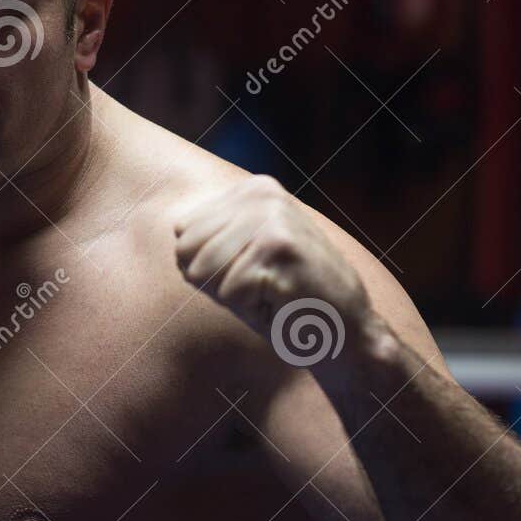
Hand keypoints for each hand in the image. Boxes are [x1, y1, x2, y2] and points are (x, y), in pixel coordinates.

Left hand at [173, 176, 371, 365]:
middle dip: (216, 281)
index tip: (251, 271)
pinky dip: (252, 311)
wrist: (347, 329)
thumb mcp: (245, 254)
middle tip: (260, 286)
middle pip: (186, 251)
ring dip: (233, 296)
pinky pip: (228, 294)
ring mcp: (272, 221)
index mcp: (253, 190)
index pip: (182, 231)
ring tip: (270, 293)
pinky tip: (283, 303)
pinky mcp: (278, 252)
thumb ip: (210, 237)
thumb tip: (174, 229)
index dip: (208, 265)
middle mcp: (262, 196)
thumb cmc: (285, 298)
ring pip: (204, 271)